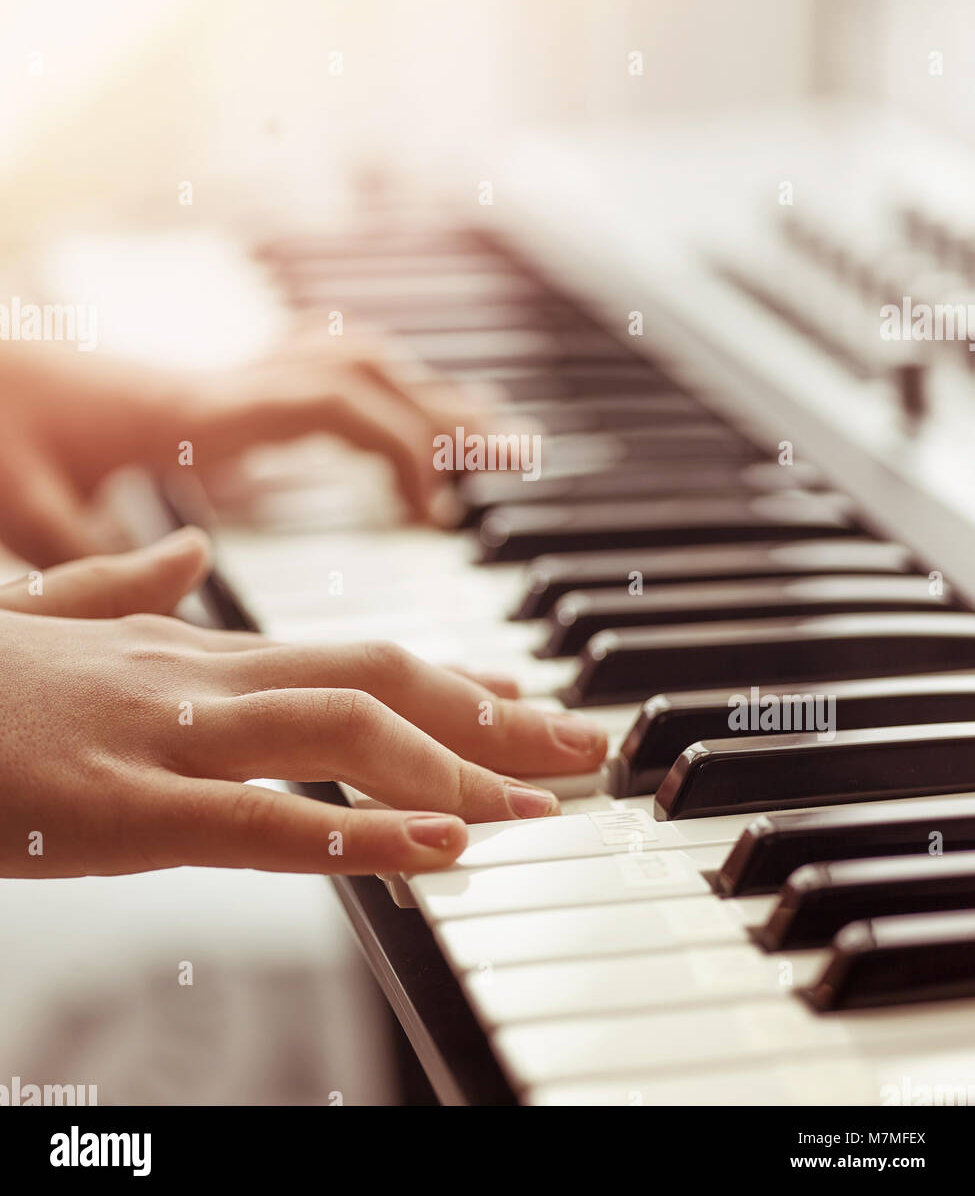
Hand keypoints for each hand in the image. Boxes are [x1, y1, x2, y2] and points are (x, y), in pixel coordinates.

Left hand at [0, 326, 497, 565]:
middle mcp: (233, 390)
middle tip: (527, 453)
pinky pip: (333, 384)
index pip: (334, 404)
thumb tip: (178, 575)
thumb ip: (87, 552)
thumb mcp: (23, 499)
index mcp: (199, 415)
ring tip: (503, 440)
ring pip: (361, 370)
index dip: (402, 446)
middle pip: (373, 378)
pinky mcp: (232, 403)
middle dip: (454, 416)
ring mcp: (236, 388)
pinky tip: (411, 441)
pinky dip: (390, 406)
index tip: (443, 511)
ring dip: (432, 401)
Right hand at [0, 538, 606, 878]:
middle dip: (494, 719)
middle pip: (381, 684)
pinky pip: (264, 824)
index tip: (526, 700)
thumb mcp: (51, 618)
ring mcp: (167, 740)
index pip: (352, 655)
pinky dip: (361, 836)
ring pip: (343, 741)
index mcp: (192, 651)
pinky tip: (440, 851)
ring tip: (545, 805)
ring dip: (456, 774)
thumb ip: (129, 584)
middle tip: (585, 748)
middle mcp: (202, 682)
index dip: (452, 680)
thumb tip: (192, 547)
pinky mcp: (124, 811)